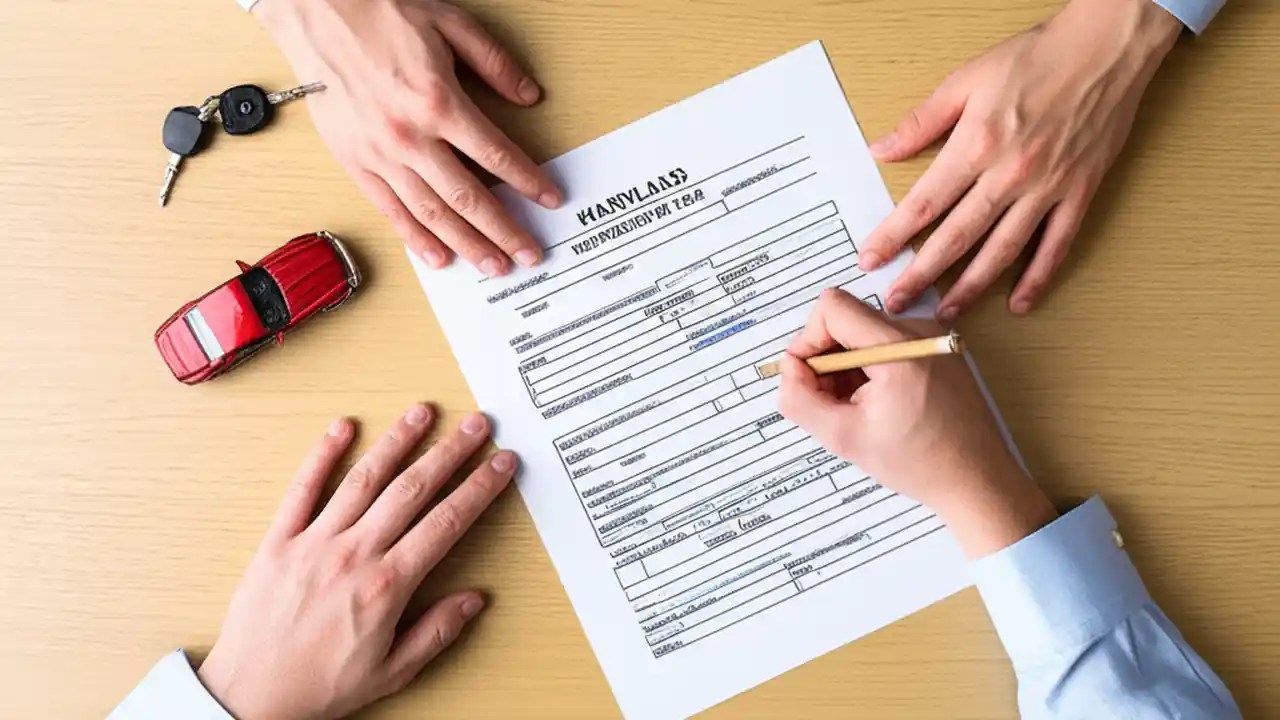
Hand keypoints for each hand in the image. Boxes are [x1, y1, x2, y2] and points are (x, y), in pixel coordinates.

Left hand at [197, 405, 515, 719]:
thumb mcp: (392, 672)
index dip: (478, 488)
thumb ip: (437, 632)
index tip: (499, 465)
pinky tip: (342, 428)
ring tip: (422, 413)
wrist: (250, 696)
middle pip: (412, 490)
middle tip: (475, 425)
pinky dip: (322, 455)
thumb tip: (473, 599)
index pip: (445, 523)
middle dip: (450, 453)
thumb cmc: (318, 687)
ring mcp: (314, 542)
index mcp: (386, 586)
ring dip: (397, 442)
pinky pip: (302, 488)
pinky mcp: (278, 541)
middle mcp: (353, 555)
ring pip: (364, 479)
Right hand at [255, 0, 562, 276]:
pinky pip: (390, 210)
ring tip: (493, 266)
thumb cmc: (377, 12)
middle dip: (504, 230)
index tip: (549, 199)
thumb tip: (529, 95)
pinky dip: (415, 238)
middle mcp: (410, 136)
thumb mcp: (448, 23)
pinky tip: (438, 256)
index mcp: (439, 102)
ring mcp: (380, 155)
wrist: (315, 11)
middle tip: (528, 253)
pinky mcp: (355, 163)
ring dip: (467, 244)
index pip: (496, 154)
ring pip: (432, 213)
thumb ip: (493, 62)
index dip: (528, 181)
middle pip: (468, 197)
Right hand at [777, 289, 1056, 556]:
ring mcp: (930, 336)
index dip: (807, 340)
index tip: (806, 378)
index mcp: (900, 348)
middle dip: (824, 360)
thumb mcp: (845, 438)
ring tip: (855, 410)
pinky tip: (875, 405)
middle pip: (846, 319)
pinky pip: (883, 344)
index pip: (832, 307)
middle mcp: (919, 330)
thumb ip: (800, 400)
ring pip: (862, 333)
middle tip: (829, 404)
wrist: (978, 480)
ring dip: (845, 368)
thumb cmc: (919, 463)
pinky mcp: (935, 347)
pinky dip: (867, 370)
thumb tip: (787, 369)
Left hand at [861, 0, 1182, 320]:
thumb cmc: (1035, 57)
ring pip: (1002, 251)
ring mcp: (1047, 189)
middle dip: (922, 275)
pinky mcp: (1079, 193)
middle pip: (956, 237)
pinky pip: (1056, 246)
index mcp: (976, 146)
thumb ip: (921, 122)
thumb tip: (880, 151)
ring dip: (971, 288)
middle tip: (897, 302)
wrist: (1105, 47)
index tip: (871, 260)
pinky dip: (1038, 278)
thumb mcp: (966, 80)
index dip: (893, 236)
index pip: (924, 204)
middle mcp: (1009, 175)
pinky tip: (1019, 303)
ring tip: (947, 314)